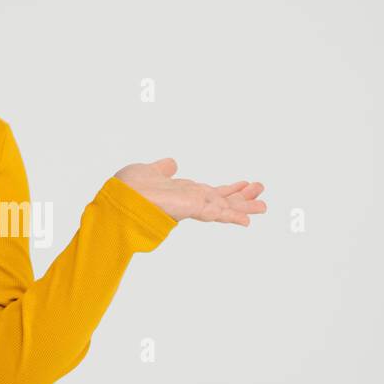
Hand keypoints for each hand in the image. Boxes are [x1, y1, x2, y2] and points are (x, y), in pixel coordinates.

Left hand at [114, 158, 265, 225]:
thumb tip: (172, 163)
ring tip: (264, 206)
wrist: (120, 199)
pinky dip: (233, 216)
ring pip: (225, 206)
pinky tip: (247, 220)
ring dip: (244, 206)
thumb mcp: (150, 171)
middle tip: (262, 196)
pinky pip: (217, 212)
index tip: (245, 184)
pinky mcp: (192, 209)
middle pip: (223, 199)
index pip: (212, 191)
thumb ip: (163, 169)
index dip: (229, 189)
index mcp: (183, 192)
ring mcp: (193, 205)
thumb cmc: (128, 189)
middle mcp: (190, 200)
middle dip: (243, 198)